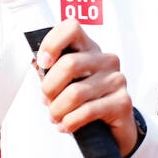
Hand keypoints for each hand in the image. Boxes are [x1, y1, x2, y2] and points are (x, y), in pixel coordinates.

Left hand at [36, 18, 137, 156]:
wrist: (113, 129)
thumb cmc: (85, 102)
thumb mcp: (66, 83)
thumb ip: (51, 71)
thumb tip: (35, 62)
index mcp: (90, 49)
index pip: (71, 27)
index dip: (52, 43)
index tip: (43, 63)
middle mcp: (106, 60)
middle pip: (69, 64)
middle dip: (50, 88)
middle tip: (47, 101)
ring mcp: (117, 80)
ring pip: (75, 92)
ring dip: (58, 109)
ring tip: (55, 117)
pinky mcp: (122, 102)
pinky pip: (87, 111)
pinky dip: (70, 122)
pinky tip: (66, 126)